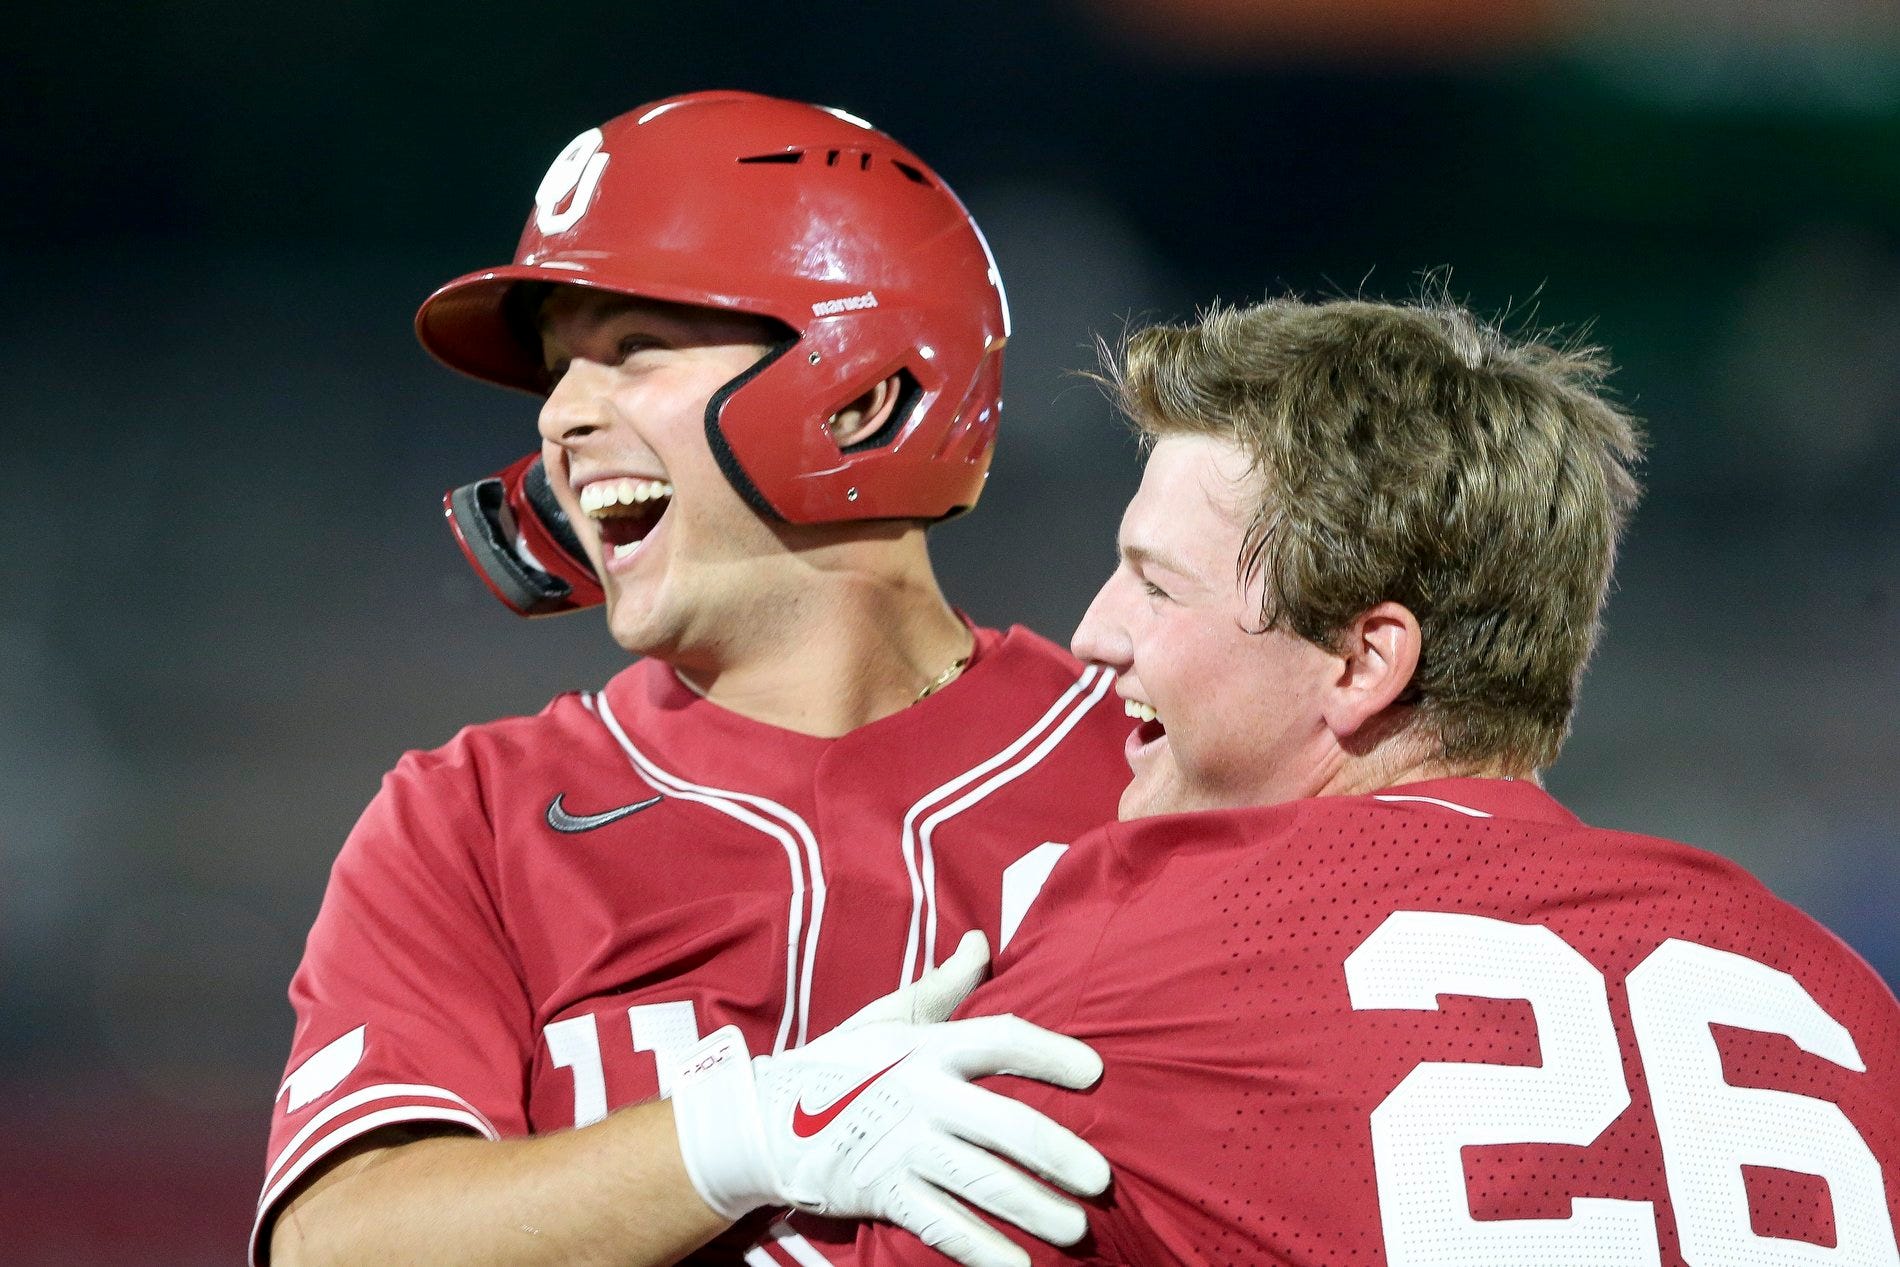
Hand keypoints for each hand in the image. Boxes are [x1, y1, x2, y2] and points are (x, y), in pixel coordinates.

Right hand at [670, 931, 1107, 1266]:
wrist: (763, 1119)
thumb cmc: (837, 1063)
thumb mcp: (888, 1015)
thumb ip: (944, 985)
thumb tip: (983, 941)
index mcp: (929, 1048)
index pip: (1001, 1041)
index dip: (1049, 1055)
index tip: (1095, 1073)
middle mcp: (922, 1096)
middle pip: (1003, 1125)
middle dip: (1056, 1154)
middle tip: (1100, 1179)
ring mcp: (902, 1146)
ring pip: (981, 1181)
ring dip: (1032, 1208)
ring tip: (1074, 1228)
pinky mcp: (882, 1191)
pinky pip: (941, 1224)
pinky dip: (981, 1249)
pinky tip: (1018, 1266)